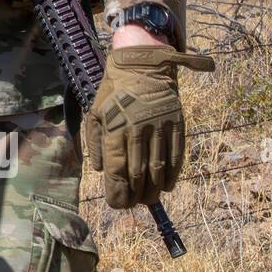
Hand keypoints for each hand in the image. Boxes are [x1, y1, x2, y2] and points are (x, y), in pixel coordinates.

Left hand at [85, 45, 213, 208]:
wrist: (141, 66)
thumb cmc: (113, 92)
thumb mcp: (95, 113)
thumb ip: (97, 143)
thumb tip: (101, 170)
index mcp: (115, 128)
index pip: (117, 169)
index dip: (117, 191)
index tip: (117, 204)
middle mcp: (138, 130)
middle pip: (138, 173)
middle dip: (135, 194)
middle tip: (133, 205)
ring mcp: (159, 127)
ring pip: (158, 168)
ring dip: (154, 189)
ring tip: (149, 200)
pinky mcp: (176, 124)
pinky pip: (176, 155)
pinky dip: (172, 174)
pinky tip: (167, 186)